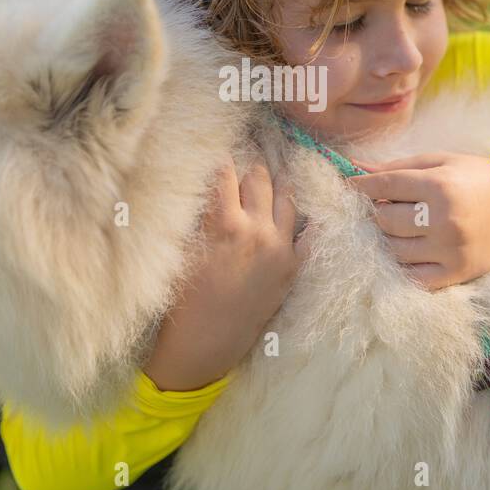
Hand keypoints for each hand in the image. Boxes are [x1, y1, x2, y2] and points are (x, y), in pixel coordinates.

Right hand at [143, 155, 311, 391]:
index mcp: (226, 224)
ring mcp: (280, 249)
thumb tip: (205, 185)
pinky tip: (298, 205)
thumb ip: (198, 214)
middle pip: (261, 179)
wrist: (204, 344)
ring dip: (278, 184)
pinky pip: (306, 233)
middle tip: (251, 150)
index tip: (223, 146)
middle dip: (253, 163)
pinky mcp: (292, 268)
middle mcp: (258, 231)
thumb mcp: (183, 249)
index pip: (226, 174)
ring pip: (287, 200)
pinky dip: (300, 217)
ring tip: (273, 171)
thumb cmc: (183, 298)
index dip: (223, 158)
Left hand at [347, 152, 489, 290]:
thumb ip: (397, 167)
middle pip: (385, 220)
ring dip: (386, 237)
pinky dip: (402, 265)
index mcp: (440, 186)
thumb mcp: (441, 162)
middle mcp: (443, 220)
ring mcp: (449, 250)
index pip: (385, 186)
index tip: (348, 187)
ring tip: (395, 227)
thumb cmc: (477, 178)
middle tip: (382, 206)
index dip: (361, 186)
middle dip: (376, 211)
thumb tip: (355, 167)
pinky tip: (406, 250)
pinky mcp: (457, 272)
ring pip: (393, 249)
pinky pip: (413, 276)